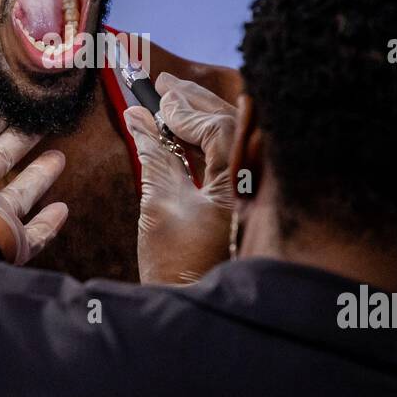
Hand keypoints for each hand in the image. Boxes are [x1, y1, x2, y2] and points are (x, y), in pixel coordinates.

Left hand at [0, 64, 67, 263]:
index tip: (9, 103)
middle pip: (1, 160)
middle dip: (20, 141)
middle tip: (42, 123)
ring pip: (21, 193)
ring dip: (38, 176)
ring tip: (60, 157)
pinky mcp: (10, 240)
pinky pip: (34, 233)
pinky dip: (48, 223)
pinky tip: (63, 208)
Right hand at [124, 73, 237, 284]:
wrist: (192, 312)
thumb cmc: (177, 266)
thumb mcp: (159, 205)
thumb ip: (153, 153)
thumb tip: (139, 117)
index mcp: (244, 187)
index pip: (222, 128)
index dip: (187, 111)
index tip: (158, 100)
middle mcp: (258, 186)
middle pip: (234, 125)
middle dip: (197, 102)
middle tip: (164, 84)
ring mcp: (255, 195)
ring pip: (234, 139)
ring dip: (201, 117)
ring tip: (168, 100)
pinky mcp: (246, 204)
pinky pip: (230, 159)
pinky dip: (205, 143)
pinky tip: (179, 132)